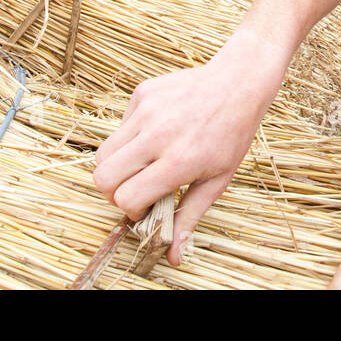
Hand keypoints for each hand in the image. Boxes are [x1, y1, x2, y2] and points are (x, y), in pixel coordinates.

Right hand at [91, 29, 283, 265]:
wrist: (238, 83)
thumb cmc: (231, 135)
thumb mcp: (217, 180)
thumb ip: (189, 218)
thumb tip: (173, 257)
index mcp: (178, 161)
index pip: (127, 198)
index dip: (131, 210)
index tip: (148, 205)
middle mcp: (158, 135)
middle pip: (102, 177)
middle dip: (114, 192)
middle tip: (136, 189)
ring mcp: (146, 111)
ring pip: (103, 153)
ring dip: (117, 167)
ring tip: (142, 165)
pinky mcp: (141, 94)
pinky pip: (119, 127)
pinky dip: (129, 139)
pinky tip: (155, 134)